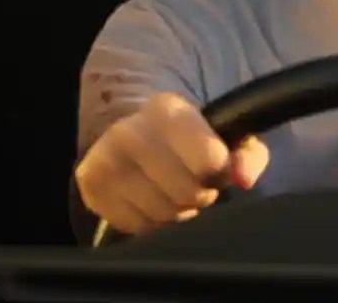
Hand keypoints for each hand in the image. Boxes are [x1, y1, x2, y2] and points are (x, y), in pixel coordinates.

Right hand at [74, 92, 269, 234]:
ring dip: (176, 213)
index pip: (209, 159)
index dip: (219, 172)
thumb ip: (247, 155)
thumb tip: (243, 179)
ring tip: (172, 193)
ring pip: (162, 214)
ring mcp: (105, 160)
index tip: (215, 168)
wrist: (133, 134)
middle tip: (194, 185)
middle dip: (198, 195)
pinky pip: (137, 227)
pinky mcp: (90, 186)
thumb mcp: (226, 138)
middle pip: (186, 193)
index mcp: (166, 109)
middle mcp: (129, 131)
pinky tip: (150, 201)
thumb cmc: (188, 140)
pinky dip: (150, 223)